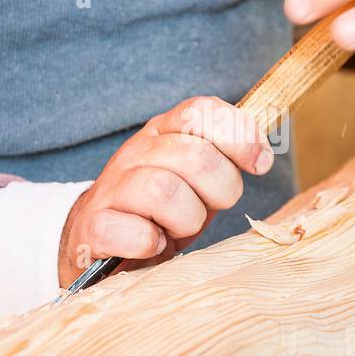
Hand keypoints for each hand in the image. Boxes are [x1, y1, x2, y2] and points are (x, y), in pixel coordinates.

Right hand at [58, 96, 272, 286]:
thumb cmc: (163, 210)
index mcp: (164, 131)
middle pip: (195, 156)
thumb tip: (262, 154)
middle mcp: (136, 151)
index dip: (240, 136)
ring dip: (184, 220)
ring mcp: (111, 187)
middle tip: (209, 207)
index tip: (259, 164)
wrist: (100, 241)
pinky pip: (132, 232)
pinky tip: (151, 244)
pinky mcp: (92, 226)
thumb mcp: (198, 178)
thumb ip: (226, 158)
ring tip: (176, 228)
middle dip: (220, 190)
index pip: (202, 110)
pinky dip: (149, 244)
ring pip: (163, 191)